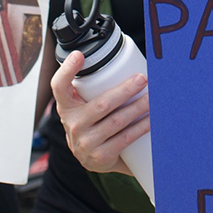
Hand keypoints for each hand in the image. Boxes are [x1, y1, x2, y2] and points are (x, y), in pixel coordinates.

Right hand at [51, 50, 148, 176]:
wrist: (89, 158)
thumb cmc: (90, 122)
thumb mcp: (82, 105)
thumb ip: (89, 86)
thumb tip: (117, 56)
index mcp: (67, 106)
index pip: (59, 86)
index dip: (67, 70)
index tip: (79, 55)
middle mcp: (73, 124)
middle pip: (101, 104)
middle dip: (125, 90)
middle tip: (142, 79)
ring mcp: (86, 142)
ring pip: (116, 122)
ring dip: (137, 108)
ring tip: (152, 99)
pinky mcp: (100, 156)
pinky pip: (124, 139)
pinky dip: (140, 128)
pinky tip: (151, 120)